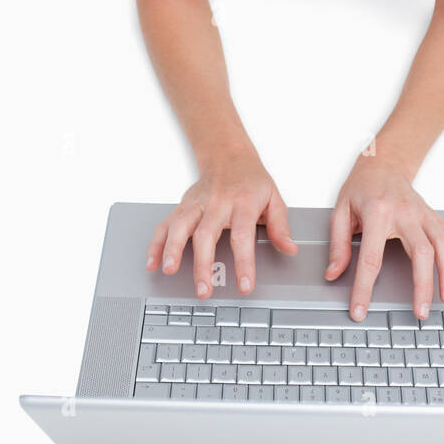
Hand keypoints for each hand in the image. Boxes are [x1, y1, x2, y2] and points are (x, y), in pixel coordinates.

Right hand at [146, 153, 296, 298]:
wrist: (228, 154)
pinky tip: (153, 261)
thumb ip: (281, 226)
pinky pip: (166, 224)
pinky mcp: (183, 206)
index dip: (244, 263)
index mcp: (242, 203)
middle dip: (203, 264)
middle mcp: (217, 203)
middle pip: (206, 234)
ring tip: (169, 271)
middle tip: (204, 289)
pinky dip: (157, 243)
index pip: (243, 236)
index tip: (244, 285)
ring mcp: (197, 204)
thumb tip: (290, 249)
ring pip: (180, 226)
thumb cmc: (251, 179)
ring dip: (173, 249)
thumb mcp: (274, 198)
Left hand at [325, 159, 443, 320]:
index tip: (360, 310)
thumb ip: (338, 244)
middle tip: (420, 312)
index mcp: (378, 213)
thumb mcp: (340, 210)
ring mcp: (423, 215)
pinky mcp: (434, 217)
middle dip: (423, 285)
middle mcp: (405, 214)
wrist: (384, 162)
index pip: (372, 258)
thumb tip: (334, 273)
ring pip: (442, 246)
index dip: (364, 288)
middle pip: (420, 253)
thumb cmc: (362, 187)